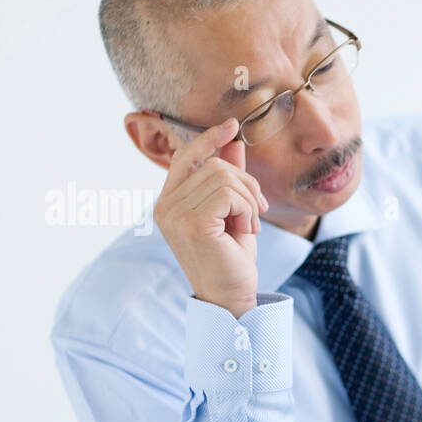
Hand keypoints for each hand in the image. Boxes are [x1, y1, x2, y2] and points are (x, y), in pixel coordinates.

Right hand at [151, 117, 269, 317]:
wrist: (232, 296)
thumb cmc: (231, 257)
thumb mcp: (234, 211)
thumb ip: (230, 178)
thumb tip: (233, 141)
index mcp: (169, 201)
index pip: (187, 157)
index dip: (209, 139)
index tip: (232, 126)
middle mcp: (164, 205)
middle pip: (214, 165)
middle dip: (246, 184)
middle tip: (257, 212)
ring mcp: (174, 214)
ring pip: (223, 177)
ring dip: (249, 199)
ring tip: (249, 224)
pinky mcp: (191, 224)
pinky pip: (228, 194)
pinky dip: (246, 208)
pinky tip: (247, 229)